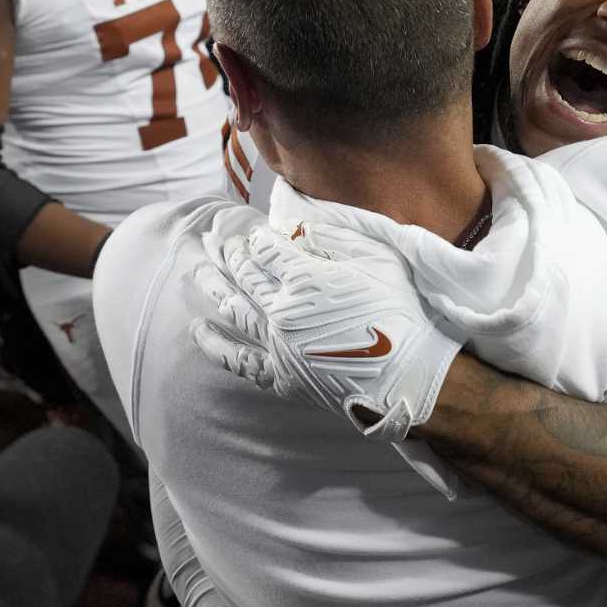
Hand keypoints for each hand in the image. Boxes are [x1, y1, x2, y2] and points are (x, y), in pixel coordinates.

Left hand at [190, 223, 461, 440]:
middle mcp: (282, 310)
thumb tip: (296, 230)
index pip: (266, 251)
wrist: (408, 375)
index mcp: (304, 278)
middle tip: (215, 240)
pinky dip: (215, 345)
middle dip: (228, 254)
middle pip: (245, 275)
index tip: (254, 233)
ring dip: (214, 287)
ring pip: (235, 310)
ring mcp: (277, 345)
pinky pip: (238, 359)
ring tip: (198, 271)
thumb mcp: (376, 259)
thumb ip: (333, 239)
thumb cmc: (400, 311)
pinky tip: (198, 330)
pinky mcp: (281, 376)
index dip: (258, 239)